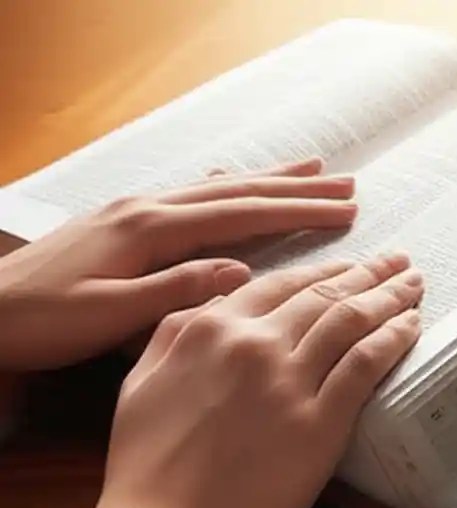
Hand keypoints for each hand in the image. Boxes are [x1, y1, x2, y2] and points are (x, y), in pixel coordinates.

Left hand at [0, 157, 356, 370]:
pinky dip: (225, 186)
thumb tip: (239, 269)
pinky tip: (234, 181)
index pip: (240, 216)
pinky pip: (190, 195)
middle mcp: (147, 209)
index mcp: (150, 230)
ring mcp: (133, 210)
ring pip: (216, 188)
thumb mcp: (109, 315)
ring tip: (312, 170)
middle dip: (296, 189)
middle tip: (348, 186)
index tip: (346, 213)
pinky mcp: (122, 221)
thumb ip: (175, 290)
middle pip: (237, 192)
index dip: (297, 212)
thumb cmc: (41, 321)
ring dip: (267, 180)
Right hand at [96, 254, 422, 507]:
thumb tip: (215, 301)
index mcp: (210, 328)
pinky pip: (366, 365)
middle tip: (399, 261)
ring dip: (390, 297)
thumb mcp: (141, 382)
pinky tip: (411, 326)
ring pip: (353, 320)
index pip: (282, 283)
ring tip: (414, 284)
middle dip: (370, 273)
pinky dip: (393, 339)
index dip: (325, 270)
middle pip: (327, 295)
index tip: (353, 264)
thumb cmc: (145, 467)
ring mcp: (291, 381)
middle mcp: (255, 344)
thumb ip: (175, 332)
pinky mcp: (322, 422)